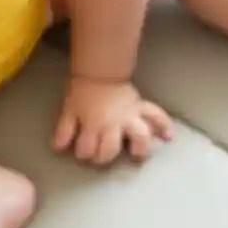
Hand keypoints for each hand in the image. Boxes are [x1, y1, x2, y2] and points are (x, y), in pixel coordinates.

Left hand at [52, 78, 173, 165]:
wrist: (99, 71)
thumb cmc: (82, 92)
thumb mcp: (69, 110)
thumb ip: (64, 130)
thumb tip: (58, 148)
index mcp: (93, 124)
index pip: (86, 148)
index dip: (82, 152)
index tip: (81, 151)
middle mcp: (113, 124)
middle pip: (110, 149)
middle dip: (103, 156)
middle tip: (100, 155)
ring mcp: (130, 116)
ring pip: (139, 135)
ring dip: (139, 148)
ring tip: (136, 154)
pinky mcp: (141, 108)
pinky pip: (156, 115)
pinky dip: (164, 125)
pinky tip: (169, 137)